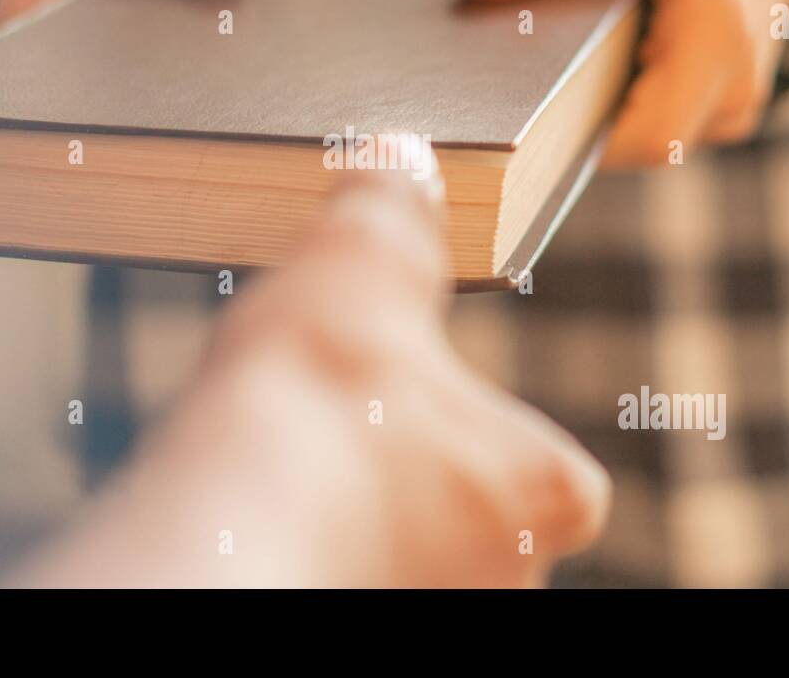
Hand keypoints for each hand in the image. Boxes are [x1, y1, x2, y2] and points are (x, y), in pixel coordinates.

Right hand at [11, 139, 609, 587]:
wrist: (232, 529)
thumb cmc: (316, 409)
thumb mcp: (361, 266)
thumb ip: (391, 213)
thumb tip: (400, 158)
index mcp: (544, 487)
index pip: (555, 476)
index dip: (490, 438)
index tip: (433, 415)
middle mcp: (509, 577)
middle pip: (476, 528)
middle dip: (417, 489)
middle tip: (345, 449)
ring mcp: (436, 614)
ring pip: (411, 568)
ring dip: (363, 529)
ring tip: (291, 488)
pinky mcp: (357, 636)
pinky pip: (348, 586)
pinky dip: (318, 564)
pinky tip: (267, 528)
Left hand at [446, 0, 788, 166]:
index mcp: (720, 39)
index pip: (647, 137)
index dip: (577, 139)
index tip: (508, 108)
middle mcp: (733, 92)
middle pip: (631, 145)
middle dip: (565, 122)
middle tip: (497, 83)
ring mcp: (725, 112)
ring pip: (637, 140)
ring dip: (584, 110)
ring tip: (534, 62)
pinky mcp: (707, 114)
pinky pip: (647, 126)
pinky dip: (604, 101)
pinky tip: (565, 64)